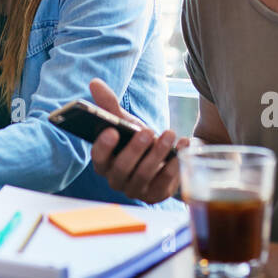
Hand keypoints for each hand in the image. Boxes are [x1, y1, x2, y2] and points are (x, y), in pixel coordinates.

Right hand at [87, 77, 187, 203]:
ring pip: (143, 175)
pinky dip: (175, 164)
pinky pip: (164, 183)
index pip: (98, 158)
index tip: (113, 130)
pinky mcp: (156, 194)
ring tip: (169, 133)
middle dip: (135, 150)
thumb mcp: (125, 121)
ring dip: (157, 154)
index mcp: (104, 162)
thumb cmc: (137, 139)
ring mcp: (136, 190)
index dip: (104, 146)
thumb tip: (94, 82)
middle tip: (147, 131)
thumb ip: (109, 104)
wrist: (162, 157)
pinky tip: (183, 145)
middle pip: (122, 169)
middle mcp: (116, 180)